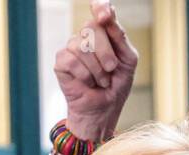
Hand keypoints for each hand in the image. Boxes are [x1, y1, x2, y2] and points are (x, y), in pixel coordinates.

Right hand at [56, 0, 139, 143]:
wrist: (104, 110)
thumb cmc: (116, 85)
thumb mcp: (127, 59)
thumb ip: (119, 36)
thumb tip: (107, 15)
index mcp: (105, 32)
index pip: (100, 9)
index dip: (100, 7)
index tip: (104, 14)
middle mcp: (86, 37)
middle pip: (91, 27)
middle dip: (105, 52)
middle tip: (111, 69)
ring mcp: (72, 48)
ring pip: (82, 46)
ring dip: (97, 69)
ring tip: (101, 81)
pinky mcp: (61, 62)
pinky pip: (71, 60)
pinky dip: (84, 75)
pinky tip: (88, 83)